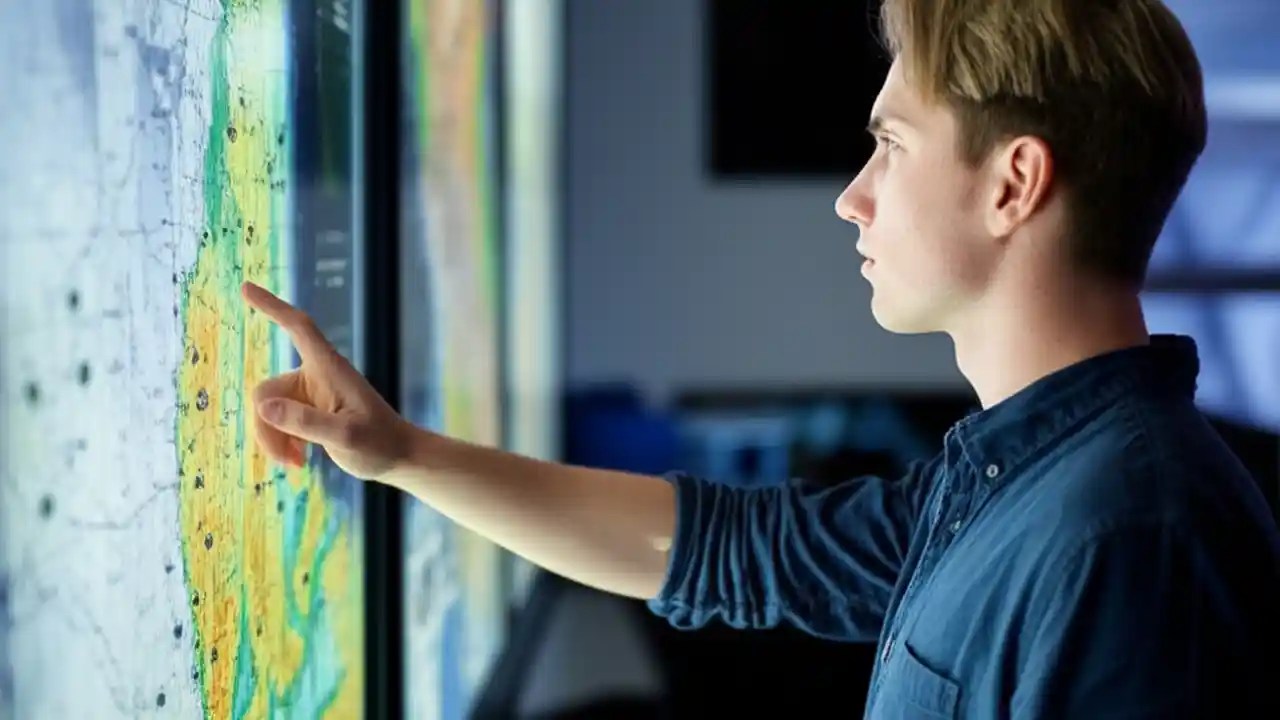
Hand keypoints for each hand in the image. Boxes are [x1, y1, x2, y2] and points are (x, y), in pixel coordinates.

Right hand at [241, 281, 413, 480]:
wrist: (397, 456)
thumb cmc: (379, 443)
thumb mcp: (346, 437)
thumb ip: (307, 423)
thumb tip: (265, 407)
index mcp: (329, 368)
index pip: (298, 327)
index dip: (272, 306)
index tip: (246, 287)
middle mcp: (315, 375)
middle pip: (267, 391)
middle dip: (268, 427)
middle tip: (290, 460)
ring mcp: (309, 393)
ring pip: (267, 410)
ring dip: (273, 439)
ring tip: (296, 462)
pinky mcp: (306, 410)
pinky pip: (275, 420)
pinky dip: (279, 441)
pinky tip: (298, 459)